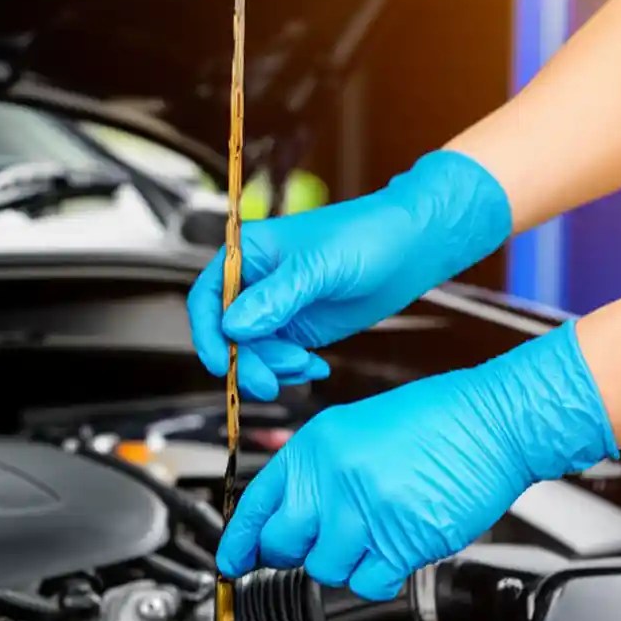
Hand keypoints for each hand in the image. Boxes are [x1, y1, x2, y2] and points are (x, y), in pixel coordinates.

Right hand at [188, 150, 510, 399]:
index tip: (222, 365)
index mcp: (247, 255)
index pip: (207, 298)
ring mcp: (275, 308)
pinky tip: (318, 368)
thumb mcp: (319, 267)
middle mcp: (255, 283)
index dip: (208, 334)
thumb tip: (233, 327)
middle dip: (246, 361)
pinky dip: (293, 370)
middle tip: (271, 384)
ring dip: (273, 368)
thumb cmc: (367, 237)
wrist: (413, 247)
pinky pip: (279, 359)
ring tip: (307, 366)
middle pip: (227, 334)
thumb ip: (276, 297)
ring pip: (252, 352)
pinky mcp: (298, 329)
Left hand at [215, 321, 617, 599]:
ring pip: (323, 568)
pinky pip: (367, 583)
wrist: (493, 421)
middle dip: (292, 552)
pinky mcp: (401, 542)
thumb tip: (290, 510)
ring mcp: (365, 512)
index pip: (256, 503)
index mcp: (314, 445)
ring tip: (370, 534)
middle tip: (315, 544)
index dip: (239, 539)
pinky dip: (376, 577)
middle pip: (282, 543)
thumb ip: (317, 468)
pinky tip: (391, 551)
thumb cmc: (436, 419)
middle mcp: (332, 478)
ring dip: (342, 562)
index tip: (232, 559)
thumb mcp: (355, 426)